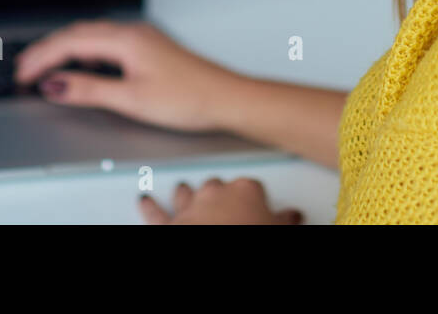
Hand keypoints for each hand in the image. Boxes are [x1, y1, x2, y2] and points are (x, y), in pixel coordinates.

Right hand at [12, 20, 239, 131]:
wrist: (226, 98)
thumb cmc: (188, 98)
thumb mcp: (131, 99)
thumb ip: (89, 90)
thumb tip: (54, 84)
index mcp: (126, 39)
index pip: (71, 41)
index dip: (42, 58)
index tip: (22, 74)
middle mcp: (134, 31)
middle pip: (79, 33)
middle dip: (48, 49)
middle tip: (24, 69)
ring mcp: (143, 37)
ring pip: (93, 35)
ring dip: (66, 48)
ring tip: (46, 67)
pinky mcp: (150, 47)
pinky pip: (108, 41)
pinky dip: (86, 51)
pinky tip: (85, 66)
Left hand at [138, 178, 302, 224]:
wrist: (216, 252)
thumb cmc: (247, 234)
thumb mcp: (278, 229)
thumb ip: (284, 220)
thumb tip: (294, 217)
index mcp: (246, 190)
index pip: (255, 188)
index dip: (258, 199)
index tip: (263, 208)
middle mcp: (216, 193)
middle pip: (218, 186)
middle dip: (220, 192)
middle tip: (225, 200)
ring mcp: (191, 208)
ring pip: (186, 193)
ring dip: (185, 191)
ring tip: (182, 187)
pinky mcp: (169, 225)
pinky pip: (156, 213)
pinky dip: (149, 207)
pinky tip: (143, 201)